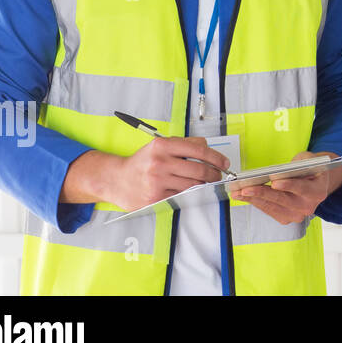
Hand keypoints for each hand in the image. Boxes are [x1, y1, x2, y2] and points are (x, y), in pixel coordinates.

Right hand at [109, 136, 231, 210]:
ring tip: (206, 183)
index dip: (216, 158)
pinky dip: (190, 194)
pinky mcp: (155, 198)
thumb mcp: (160, 146)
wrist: (117, 179)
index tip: (224, 163)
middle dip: (214, 174)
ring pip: (193, 186)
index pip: (199, 151)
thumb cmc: (142, 162)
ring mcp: (157, 181)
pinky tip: (192, 191)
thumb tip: (208, 148)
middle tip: (218, 176)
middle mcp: (160, 162)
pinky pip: (181, 196)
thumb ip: (185, 144)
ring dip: (204, 186)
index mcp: (163, 146)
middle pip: (199, 170)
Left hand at [231, 151, 340, 224]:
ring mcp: (297, 215)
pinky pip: (269, 211)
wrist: (316, 183)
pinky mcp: (286, 218)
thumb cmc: (311, 169)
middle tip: (246, 189)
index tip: (274, 182)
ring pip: (273, 207)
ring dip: (254, 199)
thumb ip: (298, 164)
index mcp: (317, 191)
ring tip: (238, 192)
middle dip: (262, 194)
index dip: (288, 185)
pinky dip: (256, 203)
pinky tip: (244, 196)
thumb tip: (279, 171)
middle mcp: (308, 206)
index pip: (302, 188)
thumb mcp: (309, 160)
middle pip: (283, 200)